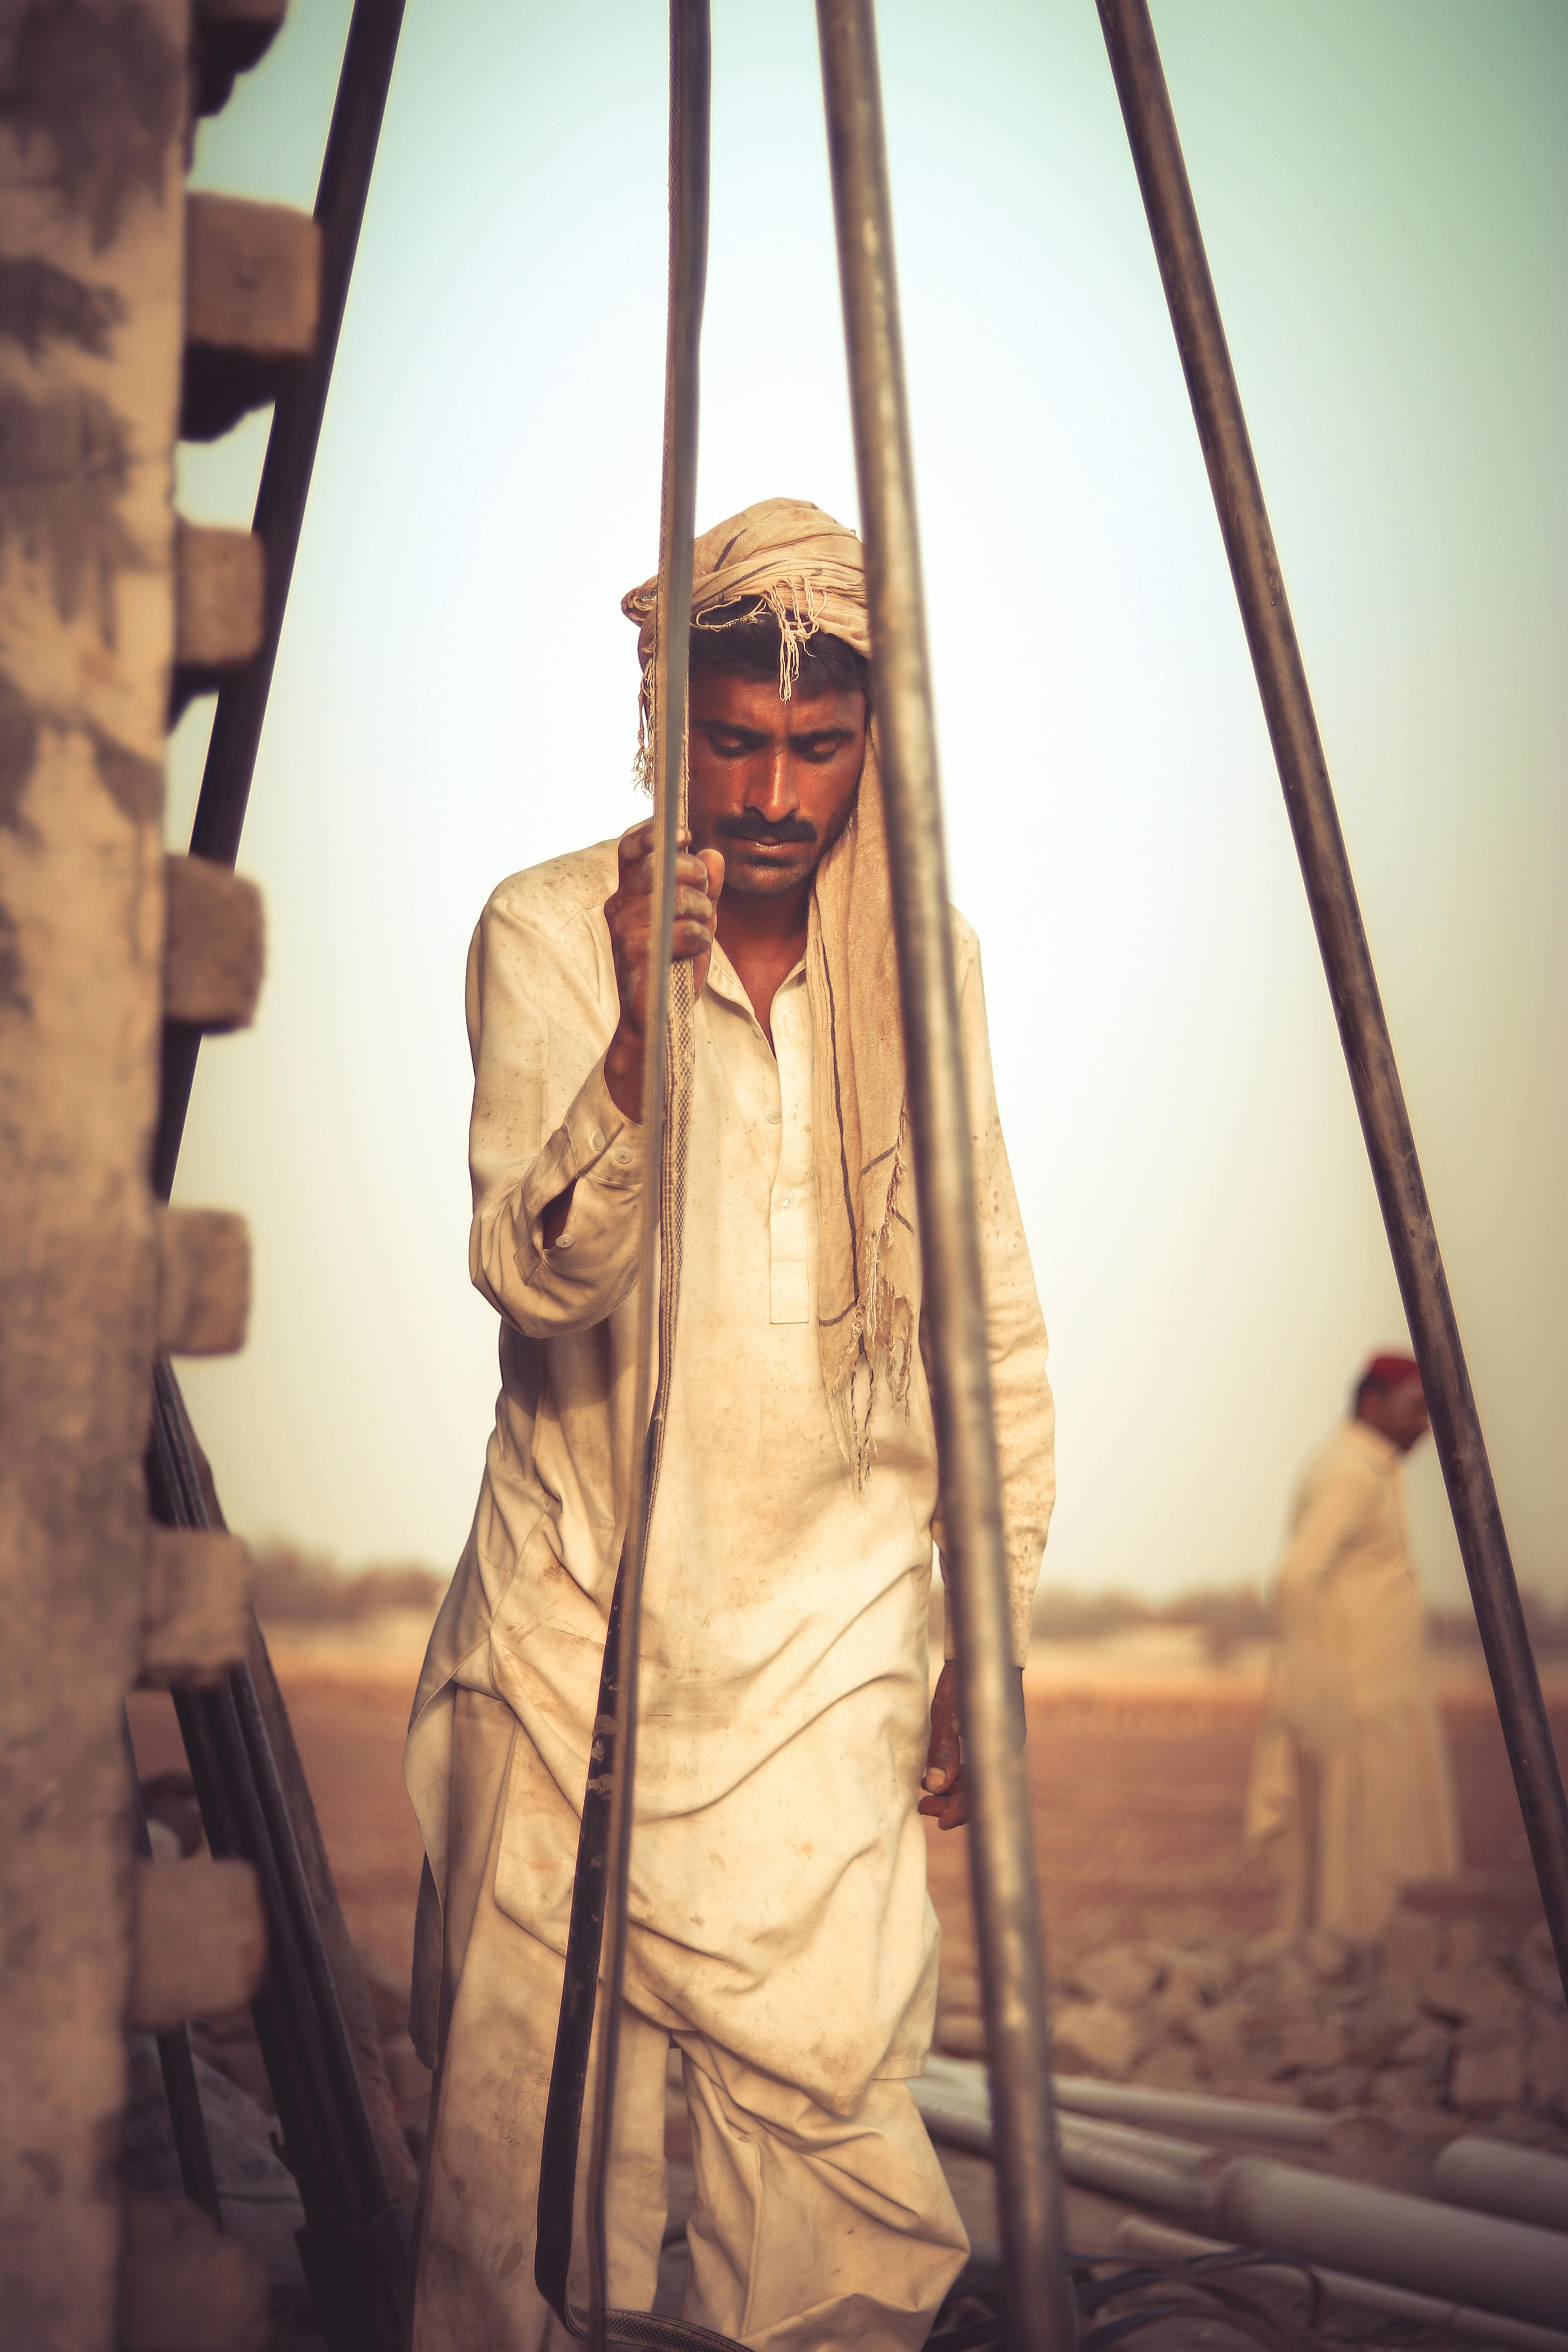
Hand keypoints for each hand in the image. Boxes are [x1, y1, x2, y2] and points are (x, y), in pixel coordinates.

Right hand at [603, 820, 723, 1121]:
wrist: (654, 1023)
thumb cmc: (673, 970)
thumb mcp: (696, 923)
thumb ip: (704, 889)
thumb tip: (712, 852)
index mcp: (628, 894)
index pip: (632, 848)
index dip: (654, 832)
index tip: (685, 833)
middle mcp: (618, 905)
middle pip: (664, 864)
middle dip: (696, 877)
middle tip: (705, 900)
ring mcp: (624, 928)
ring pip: (677, 895)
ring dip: (701, 913)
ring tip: (700, 934)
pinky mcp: (634, 952)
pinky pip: (682, 929)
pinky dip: (698, 939)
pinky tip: (692, 954)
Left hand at [918, 1660, 1024, 1830]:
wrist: (982, 1647)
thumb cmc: (966, 1676)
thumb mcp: (948, 1713)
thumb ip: (943, 1750)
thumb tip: (935, 1787)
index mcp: (1000, 1745)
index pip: (983, 1791)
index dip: (960, 1811)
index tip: (939, 1822)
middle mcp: (1005, 1746)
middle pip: (981, 1788)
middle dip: (951, 1803)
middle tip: (923, 1807)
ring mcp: (1000, 1740)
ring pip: (978, 1777)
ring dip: (953, 1790)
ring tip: (925, 1796)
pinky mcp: (993, 1733)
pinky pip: (978, 1763)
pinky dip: (959, 1774)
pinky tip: (939, 1775)